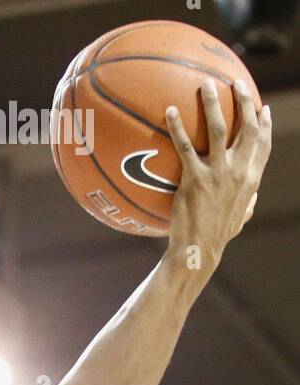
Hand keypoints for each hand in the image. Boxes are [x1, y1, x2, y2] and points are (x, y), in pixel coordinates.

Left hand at [165, 79, 270, 272]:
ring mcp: (217, 173)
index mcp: (251, 179)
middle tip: (235, 82)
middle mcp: (239, 171)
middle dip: (244, 100)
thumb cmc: (217, 237)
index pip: (263, 144)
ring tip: (206, 85)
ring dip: (213, 104)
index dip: (265, 123)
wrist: (198, 251)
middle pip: (247, 127)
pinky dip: (178, 127)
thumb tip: (253, 200)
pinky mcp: (195, 179)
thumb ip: (247, 204)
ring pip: (219, 129)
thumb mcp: (240, 219)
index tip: (262, 107)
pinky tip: (170, 111)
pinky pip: (185, 147)